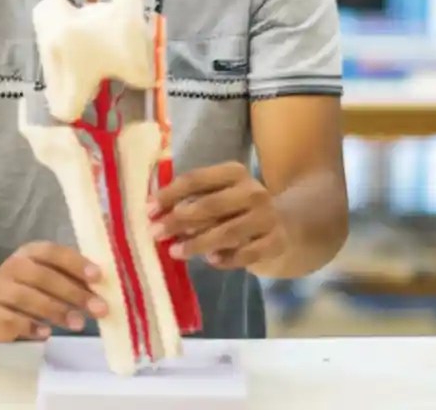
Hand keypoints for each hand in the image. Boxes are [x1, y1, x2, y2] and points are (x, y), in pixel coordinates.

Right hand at [0, 241, 109, 341]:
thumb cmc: (28, 284)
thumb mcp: (46, 272)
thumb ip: (71, 276)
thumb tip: (104, 286)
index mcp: (30, 253)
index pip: (52, 252)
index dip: (75, 263)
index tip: (98, 276)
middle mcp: (12, 268)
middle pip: (42, 277)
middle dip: (73, 292)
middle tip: (99, 308)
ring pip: (27, 298)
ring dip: (56, 311)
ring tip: (79, 324)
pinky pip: (11, 320)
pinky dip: (30, 327)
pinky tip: (46, 333)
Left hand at [148, 162, 286, 270]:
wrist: (288, 225)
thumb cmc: (239, 210)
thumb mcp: (220, 196)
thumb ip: (191, 201)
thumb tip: (154, 213)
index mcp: (235, 173)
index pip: (196, 179)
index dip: (169, 194)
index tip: (148, 210)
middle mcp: (253, 192)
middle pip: (209, 206)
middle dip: (178, 220)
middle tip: (155, 233)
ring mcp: (267, 218)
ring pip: (226, 232)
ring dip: (197, 243)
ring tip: (174, 251)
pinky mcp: (275, 242)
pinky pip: (246, 254)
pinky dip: (226, 259)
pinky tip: (210, 261)